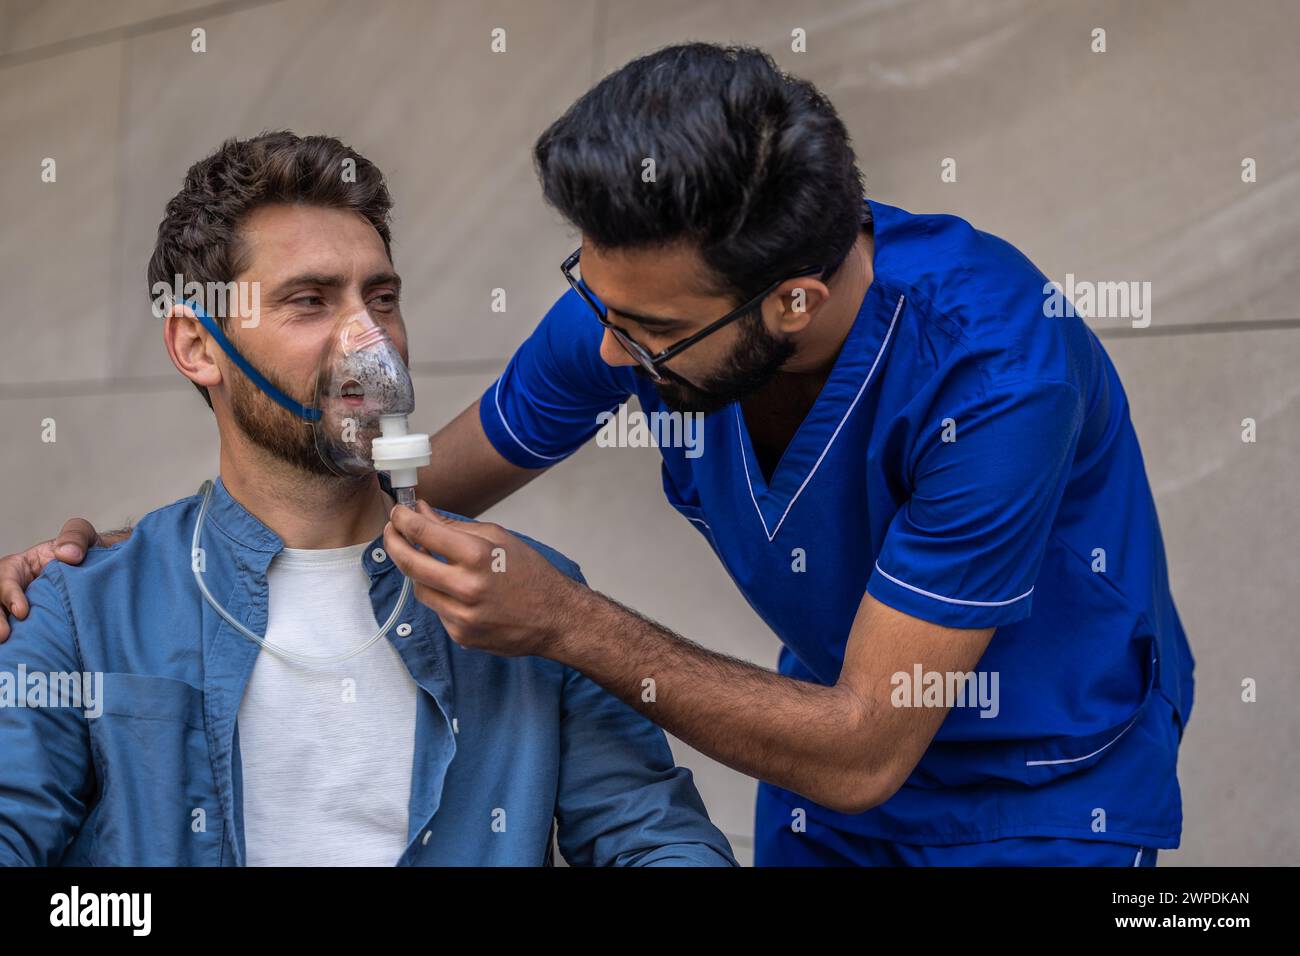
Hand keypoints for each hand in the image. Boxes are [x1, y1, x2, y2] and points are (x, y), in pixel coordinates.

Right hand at [0, 518, 108, 641]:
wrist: (102, 570)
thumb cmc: (85, 552)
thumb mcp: (82, 536)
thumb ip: (75, 538)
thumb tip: (68, 555)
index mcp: (21, 566)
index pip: (6, 578)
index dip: (11, 594)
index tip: (23, 611)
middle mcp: (16, 588)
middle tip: (4, 636)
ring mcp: (22, 606)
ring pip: (4, 616)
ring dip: (3, 627)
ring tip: (8, 645)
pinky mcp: (31, 623)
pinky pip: (21, 631)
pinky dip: (20, 640)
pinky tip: (21, 651)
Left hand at [383, 500, 587, 657]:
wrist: (555, 618)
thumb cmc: (531, 575)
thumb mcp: (498, 538)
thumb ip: (455, 527)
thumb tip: (422, 513)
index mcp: (478, 556)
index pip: (423, 532)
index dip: (402, 520)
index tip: (396, 514)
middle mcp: (467, 587)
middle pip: (409, 563)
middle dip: (394, 543)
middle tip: (391, 533)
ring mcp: (462, 616)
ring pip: (419, 589)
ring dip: (419, 572)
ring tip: (430, 561)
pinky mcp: (461, 635)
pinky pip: (437, 610)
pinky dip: (441, 597)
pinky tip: (458, 592)